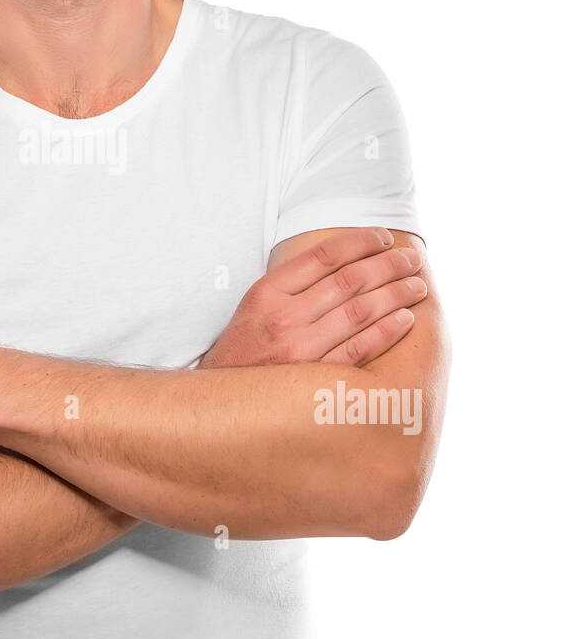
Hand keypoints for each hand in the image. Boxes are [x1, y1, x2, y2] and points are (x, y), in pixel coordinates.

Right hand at [199, 227, 426, 368]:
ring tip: (417, 285)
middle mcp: (283, 318)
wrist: (222, 401)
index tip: (383, 237)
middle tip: (411, 258)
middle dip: (387, 264)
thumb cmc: (245, 348)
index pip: (324, 256)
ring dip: (395, 294)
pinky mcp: (314, 379)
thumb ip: (293, 282)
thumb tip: (345, 258)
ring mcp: (299, 350)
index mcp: (267, 292)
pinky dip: (387, 332)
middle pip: (348, 280)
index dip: (360, 241)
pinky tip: (406, 319)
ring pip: (360, 312)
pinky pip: (360, 350)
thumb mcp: (255, 305)